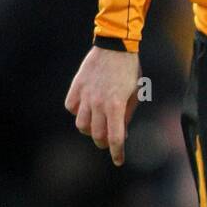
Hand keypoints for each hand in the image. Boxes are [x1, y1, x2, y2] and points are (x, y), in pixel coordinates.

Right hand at [64, 46, 141, 166]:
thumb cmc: (129, 70)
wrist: (116, 46)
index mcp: (117, 106)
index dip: (117, 152)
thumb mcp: (135, 94)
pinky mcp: (76, 87)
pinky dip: (77, 111)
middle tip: (109, 140)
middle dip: (103, 142)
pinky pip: (71, 107)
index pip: (115, 138)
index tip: (118, 160)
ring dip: (89, 129)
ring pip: (81, 124)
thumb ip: (127, 114)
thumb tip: (122, 132)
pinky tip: (85, 108)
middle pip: (96, 135)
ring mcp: (86, 95)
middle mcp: (99, 103)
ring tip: (97, 124)